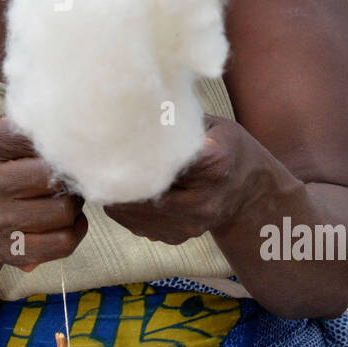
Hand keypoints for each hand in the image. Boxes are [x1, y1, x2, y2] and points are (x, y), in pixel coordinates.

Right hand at [0, 115, 86, 270]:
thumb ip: (35, 121)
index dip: (63, 140)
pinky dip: (76, 229)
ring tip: (67, 193)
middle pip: (54, 176)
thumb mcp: (8, 129)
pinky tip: (69, 219)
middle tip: (71, 171)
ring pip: (64, 211)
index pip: (37, 136)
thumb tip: (78, 121)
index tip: (70, 141)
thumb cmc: (6, 159)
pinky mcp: (5, 251)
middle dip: (72, 173)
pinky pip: (63, 242)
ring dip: (76, 202)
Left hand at [102, 115, 262, 245]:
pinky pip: (140, 226)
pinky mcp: (181, 237)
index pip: (161, 161)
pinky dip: (127, 211)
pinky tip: (124, 194)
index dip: (131, 154)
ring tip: (106, 177)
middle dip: (116, 179)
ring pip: (136, 214)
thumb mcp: (210, 124)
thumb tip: (131, 109)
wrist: (251, 191)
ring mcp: (193, 224)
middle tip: (96, 162)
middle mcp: (204, 199)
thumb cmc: (226, 148)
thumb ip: (176, 122)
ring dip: (116, 198)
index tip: (110, 145)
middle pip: (143, 192)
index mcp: (214, 161)